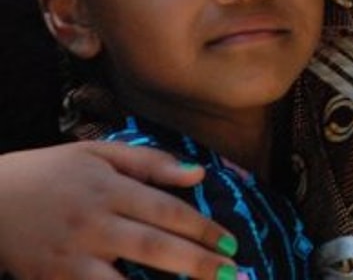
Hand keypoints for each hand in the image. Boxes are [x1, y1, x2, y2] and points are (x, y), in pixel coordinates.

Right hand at [0, 141, 236, 279]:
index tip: (231, 243)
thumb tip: (198, 173)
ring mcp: (69, 257)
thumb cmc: (52, 173)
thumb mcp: (99, 154)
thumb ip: (151, 162)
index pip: (166, 211)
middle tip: (232, 274)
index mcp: (108, 189)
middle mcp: (92, 224)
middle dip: (196, 264)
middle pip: (152, 246)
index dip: (202, 229)